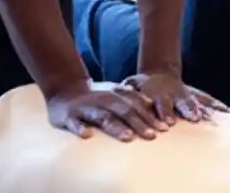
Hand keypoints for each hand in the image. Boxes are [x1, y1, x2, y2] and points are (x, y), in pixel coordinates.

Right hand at [45, 83, 163, 141]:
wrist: (65, 91)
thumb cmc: (96, 99)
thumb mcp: (116, 97)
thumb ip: (134, 103)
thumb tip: (158, 112)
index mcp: (116, 96)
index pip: (137, 105)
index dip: (150, 116)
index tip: (164, 128)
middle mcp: (104, 100)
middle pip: (124, 111)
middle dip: (139, 123)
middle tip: (152, 136)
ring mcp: (86, 108)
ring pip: (103, 117)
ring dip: (116, 127)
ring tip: (128, 137)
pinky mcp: (68, 116)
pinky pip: (74, 123)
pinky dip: (79, 128)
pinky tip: (86, 136)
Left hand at [120, 72, 227, 125]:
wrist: (159, 74)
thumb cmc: (144, 85)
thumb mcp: (134, 83)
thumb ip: (130, 88)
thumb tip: (124, 90)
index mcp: (160, 93)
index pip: (163, 103)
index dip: (166, 112)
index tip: (170, 123)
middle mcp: (177, 94)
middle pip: (183, 102)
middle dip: (189, 110)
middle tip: (194, 119)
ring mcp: (188, 94)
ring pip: (198, 101)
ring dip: (204, 110)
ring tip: (211, 118)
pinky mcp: (197, 96)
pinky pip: (208, 100)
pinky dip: (217, 105)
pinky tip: (226, 112)